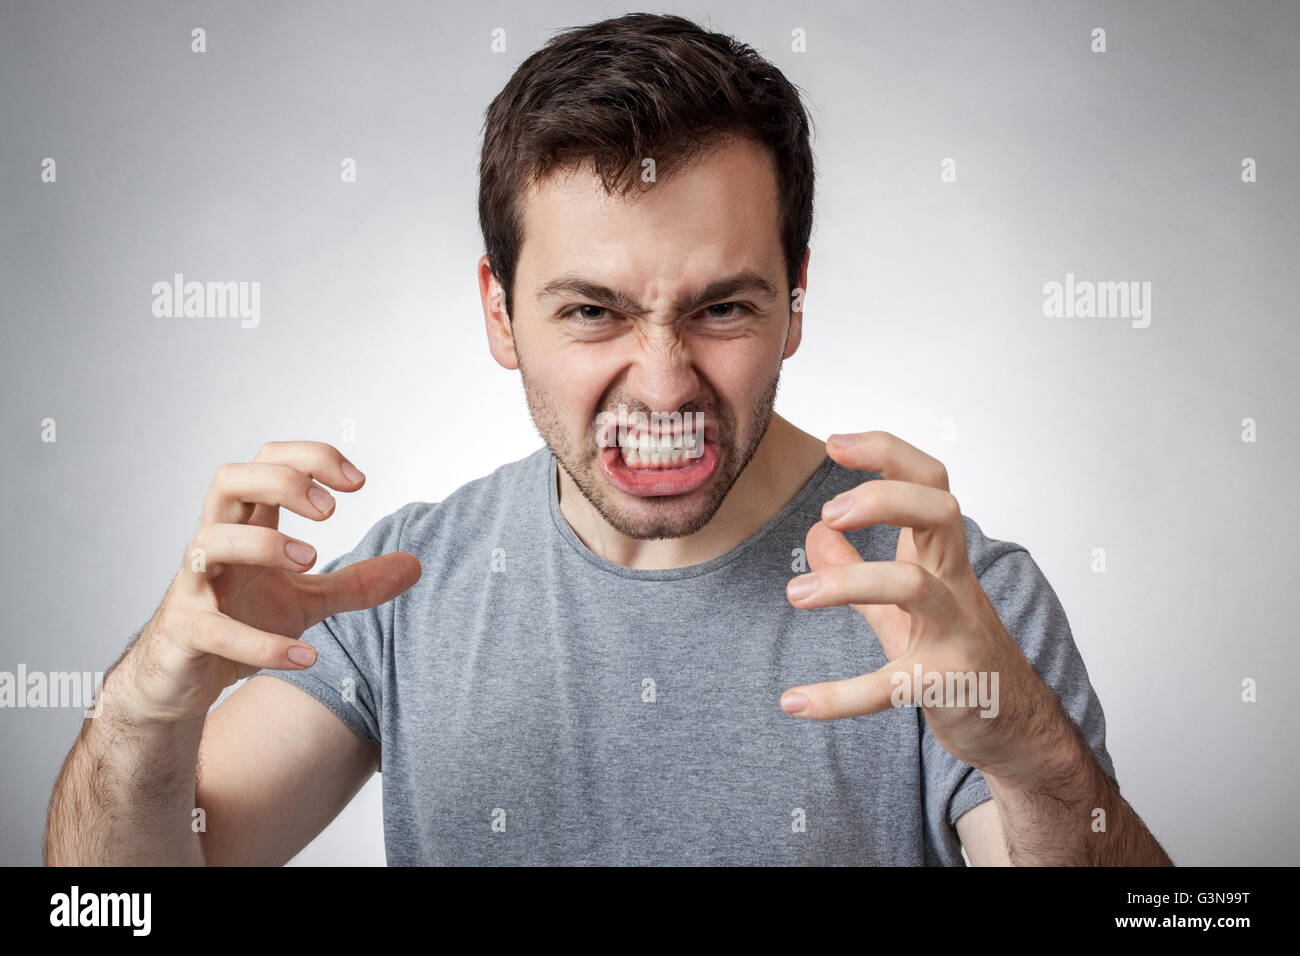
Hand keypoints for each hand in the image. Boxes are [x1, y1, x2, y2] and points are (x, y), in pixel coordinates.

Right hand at [109, 441, 421, 723]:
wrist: (184, 679)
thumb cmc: (242, 618)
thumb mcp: (308, 599)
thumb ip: (357, 582)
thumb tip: (416, 565)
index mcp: (246, 524)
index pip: (268, 462)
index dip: (311, 459)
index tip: (358, 482)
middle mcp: (216, 543)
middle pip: (229, 480)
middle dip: (282, 482)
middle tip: (331, 511)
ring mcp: (193, 586)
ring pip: (209, 542)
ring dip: (263, 545)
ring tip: (311, 560)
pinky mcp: (185, 632)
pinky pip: (214, 629)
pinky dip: (260, 643)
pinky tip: (304, 657)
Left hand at [780, 431, 1060, 781]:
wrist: (1017, 730)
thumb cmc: (959, 658)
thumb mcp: (903, 611)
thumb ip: (859, 571)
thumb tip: (815, 534)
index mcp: (942, 559)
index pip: (928, 483)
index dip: (887, 453)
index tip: (835, 443)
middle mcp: (956, 586)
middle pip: (940, 512)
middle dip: (884, 498)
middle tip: (829, 512)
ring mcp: (957, 634)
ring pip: (914, 586)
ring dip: (849, 583)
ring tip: (796, 593)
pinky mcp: (948, 685)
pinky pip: (892, 685)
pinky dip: (839, 696)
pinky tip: (794, 702)